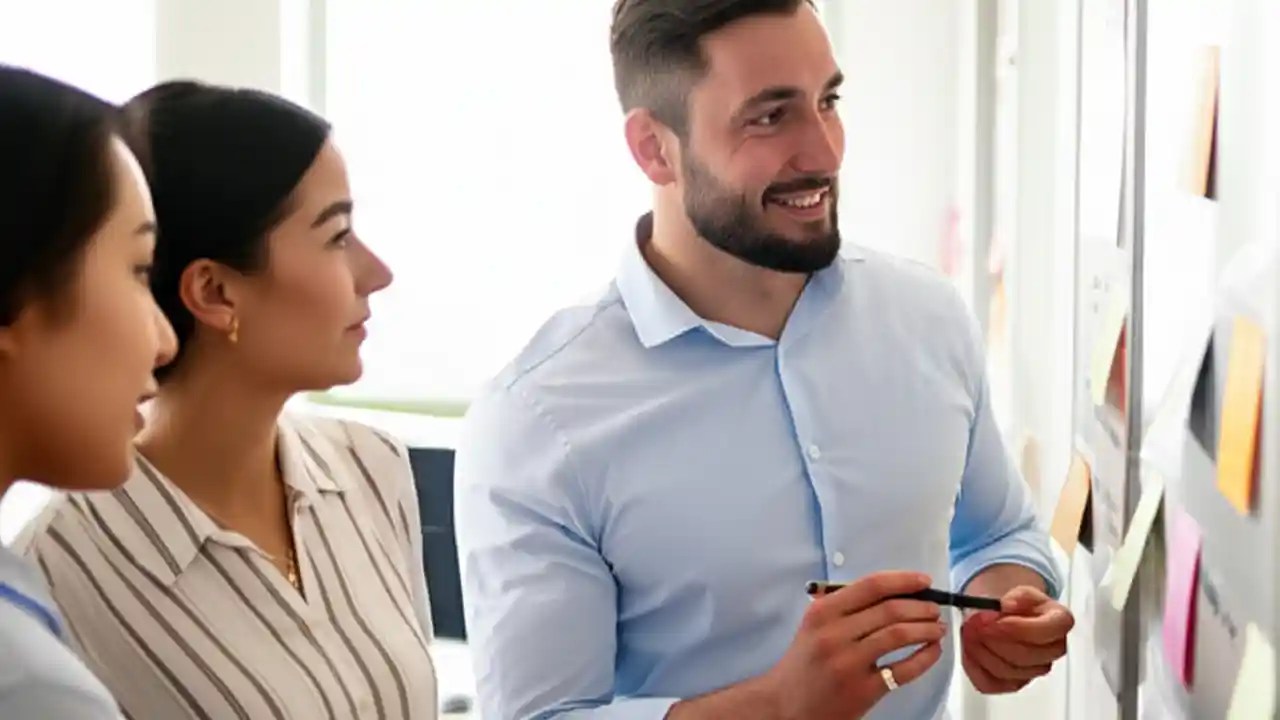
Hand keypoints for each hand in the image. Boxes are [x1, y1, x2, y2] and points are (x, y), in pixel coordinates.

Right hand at [764, 572, 946, 719]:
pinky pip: (904, 669)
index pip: (870, 586)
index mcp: (822, 613)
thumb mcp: (814, 626)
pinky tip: (933, 650)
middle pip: (890, 610)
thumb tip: (895, 591)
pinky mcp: (863, 690)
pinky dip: (925, 657)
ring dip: (926, 628)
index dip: (903, 580)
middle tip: (934, 608)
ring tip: (937, 627)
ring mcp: (849, 663)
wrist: (786, 705)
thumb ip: (845, 606)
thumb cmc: (805, 662)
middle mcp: (834, 635)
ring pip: (899, 635)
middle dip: (921, 606)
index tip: (924, 581)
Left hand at [960, 585, 1073, 693]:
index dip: (1017, 628)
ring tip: (968, 631)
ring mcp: (1034, 670)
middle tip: (974, 623)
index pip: (1044, 631)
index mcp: (1060, 622)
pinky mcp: (1013, 683)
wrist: (1009, 617)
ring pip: (1006, 671)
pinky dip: (974, 667)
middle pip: (1024, 655)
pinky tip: (968, 649)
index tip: (995, 619)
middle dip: (993, 638)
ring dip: (981, 650)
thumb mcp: (1020, 591)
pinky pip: (991, 683)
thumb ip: (1017, 596)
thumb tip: (1007, 605)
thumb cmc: (1018, 606)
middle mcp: (1052, 651)